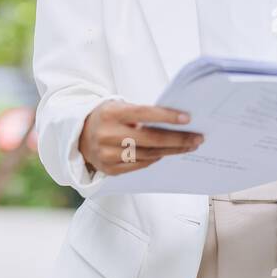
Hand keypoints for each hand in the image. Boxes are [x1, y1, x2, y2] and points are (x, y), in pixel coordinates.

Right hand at [79, 99, 203, 175]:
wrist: (79, 135)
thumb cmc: (108, 117)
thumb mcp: (120, 107)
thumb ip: (142, 113)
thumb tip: (177, 121)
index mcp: (112, 113)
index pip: (145, 114)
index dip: (167, 117)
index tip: (188, 119)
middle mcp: (108, 134)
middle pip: (151, 139)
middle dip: (178, 139)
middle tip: (197, 138)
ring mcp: (107, 154)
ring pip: (148, 155)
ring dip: (171, 151)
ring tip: (188, 146)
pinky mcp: (109, 170)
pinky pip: (140, 165)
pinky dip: (155, 159)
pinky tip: (167, 153)